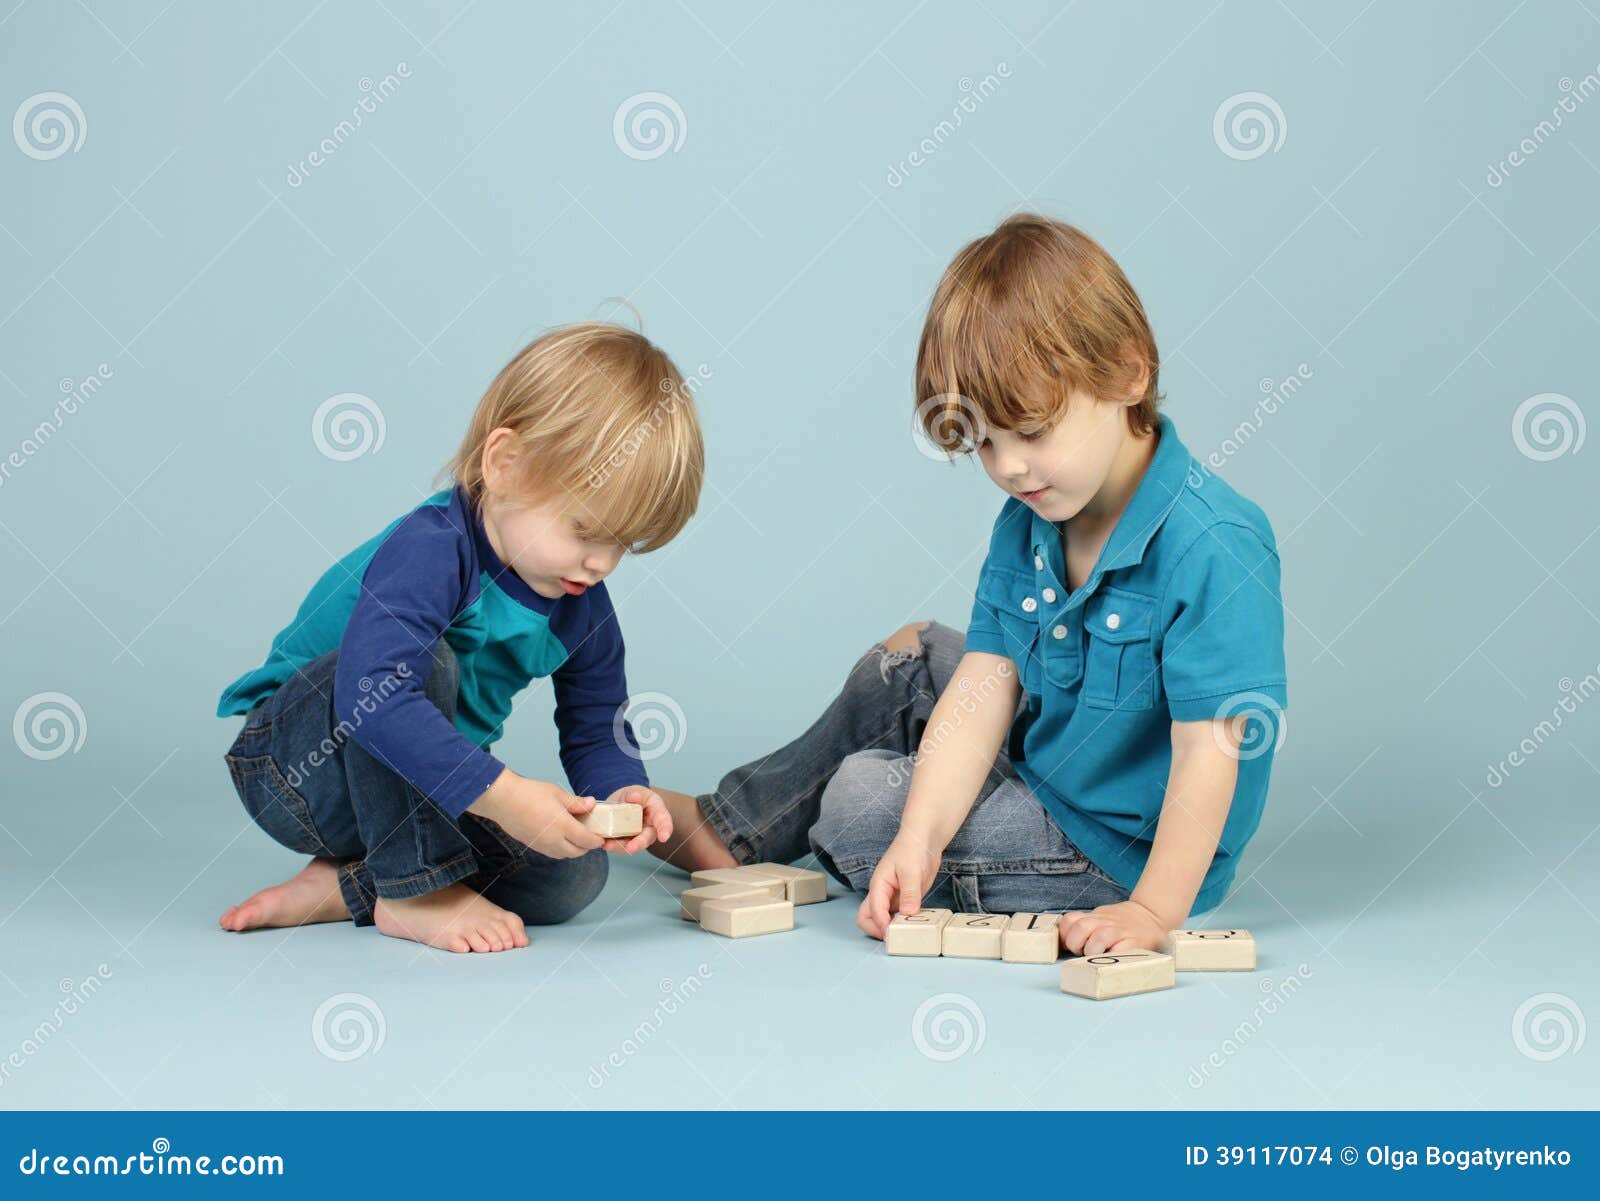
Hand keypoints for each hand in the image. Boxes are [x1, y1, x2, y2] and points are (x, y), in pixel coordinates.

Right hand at [466, 769, 603, 859]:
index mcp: (563, 826)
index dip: (596, 841)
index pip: (586, 840)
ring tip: (576, 837)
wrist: (503, 800)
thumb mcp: (557, 793)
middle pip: (577, 852)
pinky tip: (560, 837)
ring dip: (573, 849)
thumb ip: (576, 803)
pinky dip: (561, 850)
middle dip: (586, 847)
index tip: (601, 838)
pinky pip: (552, 853)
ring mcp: (542, 845)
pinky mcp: (533, 846)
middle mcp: (553, 840)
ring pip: (564, 855)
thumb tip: (591, 804)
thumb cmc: (529, 793)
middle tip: (590, 837)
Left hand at [598, 784, 672, 853]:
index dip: (665, 829)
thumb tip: (634, 796)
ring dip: (620, 847)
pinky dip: (612, 845)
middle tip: (631, 848)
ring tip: (608, 845)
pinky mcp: (625, 840)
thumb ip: (634, 794)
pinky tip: (605, 844)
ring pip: (631, 844)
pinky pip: (619, 845)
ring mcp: (637, 836)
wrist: (621, 801)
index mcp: (657, 812)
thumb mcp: (635, 791)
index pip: (664, 820)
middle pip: (647, 838)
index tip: (664, 837)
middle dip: (639, 844)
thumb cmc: (634, 796)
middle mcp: (649, 827)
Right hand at [856, 832, 941, 939]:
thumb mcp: (912, 870)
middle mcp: (881, 894)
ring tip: (907, 933)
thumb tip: (908, 912)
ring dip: (890, 929)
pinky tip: (915, 925)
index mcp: (878, 885)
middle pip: (866, 919)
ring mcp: (892, 898)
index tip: (895, 934)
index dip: (882, 925)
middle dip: (876, 931)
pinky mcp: (903, 900)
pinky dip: (903, 924)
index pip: (873, 911)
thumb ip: (909, 892)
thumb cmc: (913, 848)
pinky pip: (897, 917)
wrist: (923, 839)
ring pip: (881, 920)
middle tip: (895, 937)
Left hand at [1058, 899, 1169, 955]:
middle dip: (1076, 944)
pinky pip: (1120, 950)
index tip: (1068, 945)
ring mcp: (1120, 931)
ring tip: (1097, 956)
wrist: (1151, 914)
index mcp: (1094, 917)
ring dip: (1093, 951)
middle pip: (1081, 928)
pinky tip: (1113, 959)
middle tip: (1082, 952)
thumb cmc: (1121, 922)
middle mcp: (1105, 922)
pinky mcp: (1135, 942)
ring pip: (1098, 938)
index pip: (1070, 920)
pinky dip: (1113, 956)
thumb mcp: (1100, 918)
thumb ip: (1084, 927)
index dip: (1065, 934)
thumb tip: (1063, 942)